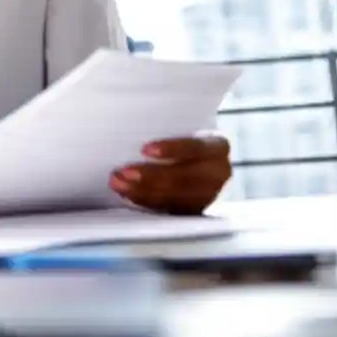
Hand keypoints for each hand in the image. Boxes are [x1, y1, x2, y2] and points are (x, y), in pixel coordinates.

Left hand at [110, 135, 230, 214]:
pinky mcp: (195, 210)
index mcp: (218, 146)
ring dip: (142, 192)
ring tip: (119, 184)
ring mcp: (210, 195)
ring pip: (175, 197)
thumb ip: (165, 130)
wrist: (197, 160)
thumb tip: (131, 125)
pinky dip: (146, 201)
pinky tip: (128, 194)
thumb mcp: (181, 129)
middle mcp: (218, 172)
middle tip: (123, 173)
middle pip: (184, 177)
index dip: (171, 149)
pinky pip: (169, 209)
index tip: (145, 150)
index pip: (196, 147)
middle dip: (150, 177)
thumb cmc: (181, 139)